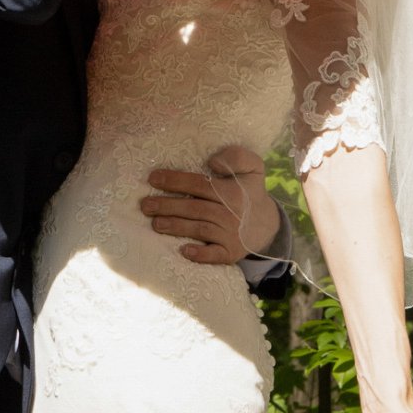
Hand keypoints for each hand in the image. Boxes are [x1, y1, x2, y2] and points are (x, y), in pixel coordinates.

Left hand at [140, 144, 283, 263]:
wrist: (267, 225)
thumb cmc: (250, 192)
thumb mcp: (253, 166)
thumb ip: (237, 156)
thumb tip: (213, 162)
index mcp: (231, 192)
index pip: (199, 184)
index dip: (175, 181)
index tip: (153, 178)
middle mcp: (230, 213)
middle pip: (195, 208)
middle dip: (168, 206)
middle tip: (145, 205)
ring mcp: (230, 235)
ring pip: (200, 229)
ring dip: (176, 227)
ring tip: (155, 224)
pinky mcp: (230, 252)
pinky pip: (215, 255)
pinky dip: (200, 255)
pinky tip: (184, 251)